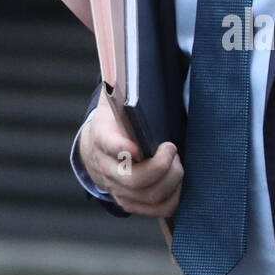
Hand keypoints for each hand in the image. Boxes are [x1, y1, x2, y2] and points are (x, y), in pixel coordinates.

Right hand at [79, 97, 183, 216]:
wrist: (95, 147)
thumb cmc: (115, 119)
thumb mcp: (115, 99)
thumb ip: (123, 90)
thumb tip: (133, 65)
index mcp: (101, 136)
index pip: (108, 143)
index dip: (122, 147)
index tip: (139, 146)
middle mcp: (105, 168)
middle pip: (134, 178)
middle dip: (161, 167)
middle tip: (172, 149)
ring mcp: (116, 188)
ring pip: (147, 196)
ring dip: (171, 181)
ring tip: (178, 163)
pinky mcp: (129, 201)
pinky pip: (154, 209)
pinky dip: (172, 198)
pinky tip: (179, 182)